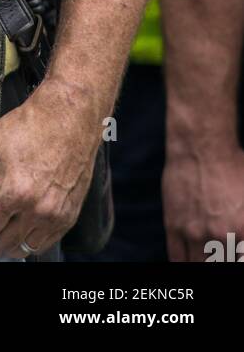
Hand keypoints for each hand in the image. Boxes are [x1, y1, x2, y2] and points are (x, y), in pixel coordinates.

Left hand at [0, 77, 99, 256]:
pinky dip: (29, 237)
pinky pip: (43, 245)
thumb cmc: (30, 126)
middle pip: (0, 246)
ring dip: (8, 237)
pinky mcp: (69, 218)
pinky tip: (24, 215)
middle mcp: (37, 211)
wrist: (69, 116)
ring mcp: (56, 218)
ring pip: (21, 250)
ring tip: (7, 210)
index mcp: (14, 193)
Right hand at [163, 146, 243, 262]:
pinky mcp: (174, 225)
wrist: (201, 146)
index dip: (237, 259)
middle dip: (221, 262)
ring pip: (198, 265)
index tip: (234, 255)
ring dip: (203, 264)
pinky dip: (182, 264)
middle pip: (221, 265)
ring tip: (205, 259)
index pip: (241, 261)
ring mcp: (194, 233)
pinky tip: (188, 262)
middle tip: (220, 255)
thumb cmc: (233, 166)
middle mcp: (221, 238)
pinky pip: (176, 257)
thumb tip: (242, 239)